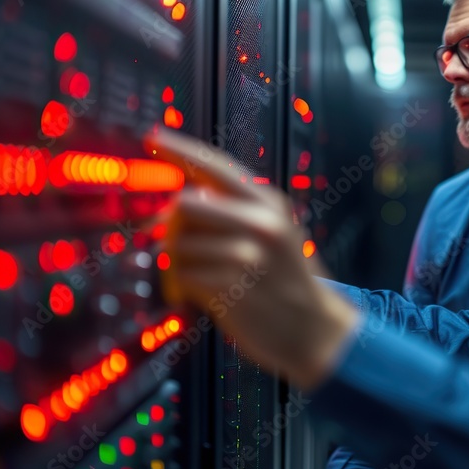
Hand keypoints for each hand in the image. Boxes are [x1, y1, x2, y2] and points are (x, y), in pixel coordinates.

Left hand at [144, 129, 359, 389]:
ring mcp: (246, 254)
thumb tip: (182, 199)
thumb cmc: (288, 282)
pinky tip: (201, 296)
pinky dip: (181, 288)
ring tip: (202, 280)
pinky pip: (181, 276)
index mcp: (269, 203)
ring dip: (179, 266)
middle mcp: (259, 222)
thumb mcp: (275, 233)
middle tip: (182, 248)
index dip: (180, 150)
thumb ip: (236, 212)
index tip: (153, 138)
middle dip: (173, 227)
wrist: (315, 330)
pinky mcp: (230, 286)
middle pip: (185, 203)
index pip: (216, 165)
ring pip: (178, 245)